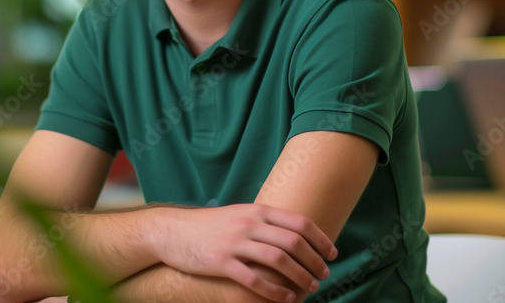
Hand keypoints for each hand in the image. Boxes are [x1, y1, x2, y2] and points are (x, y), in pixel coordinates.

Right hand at [152, 204, 337, 301]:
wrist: (172, 231)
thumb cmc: (210, 226)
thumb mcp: (240, 214)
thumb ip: (265, 221)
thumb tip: (294, 234)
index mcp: (257, 210)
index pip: (299, 222)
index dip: (320, 239)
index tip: (332, 253)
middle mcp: (249, 223)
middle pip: (293, 242)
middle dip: (314, 261)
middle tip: (324, 275)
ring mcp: (235, 242)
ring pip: (278, 260)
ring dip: (300, 276)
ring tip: (311, 287)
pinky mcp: (221, 262)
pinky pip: (254, 279)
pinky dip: (275, 291)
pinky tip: (286, 299)